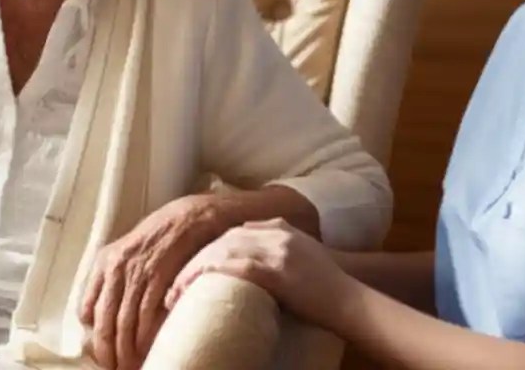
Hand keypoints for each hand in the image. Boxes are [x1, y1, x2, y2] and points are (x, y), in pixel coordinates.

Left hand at [79, 196, 223, 369]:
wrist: (187, 217)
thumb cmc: (158, 239)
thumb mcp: (125, 254)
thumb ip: (110, 280)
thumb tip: (97, 315)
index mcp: (102, 263)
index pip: (86, 308)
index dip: (92, 335)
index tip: (100, 353)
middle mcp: (115, 268)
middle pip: (104, 321)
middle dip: (108, 351)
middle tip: (114, 368)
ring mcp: (136, 272)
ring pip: (124, 322)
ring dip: (127, 350)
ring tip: (130, 366)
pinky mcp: (157, 276)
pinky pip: (146, 314)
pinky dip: (145, 336)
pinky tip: (147, 349)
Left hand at [166, 218, 348, 328]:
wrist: (350, 298)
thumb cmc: (326, 284)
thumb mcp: (300, 255)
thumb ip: (275, 249)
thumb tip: (246, 263)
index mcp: (279, 226)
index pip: (233, 230)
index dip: (208, 247)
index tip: (190, 264)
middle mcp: (275, 232)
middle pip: (222, 238)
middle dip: (195, 258)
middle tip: (174, 279)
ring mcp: (277, 250)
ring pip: (222, 251)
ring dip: (194, 270)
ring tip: (174, 290)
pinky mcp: (277, 271)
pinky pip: (234, 268)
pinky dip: (209, 275)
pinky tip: (192, 286)